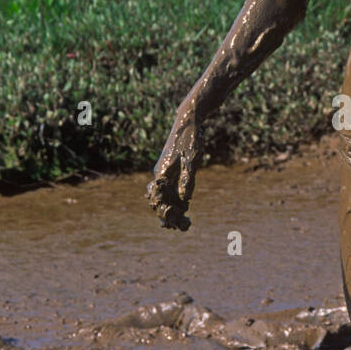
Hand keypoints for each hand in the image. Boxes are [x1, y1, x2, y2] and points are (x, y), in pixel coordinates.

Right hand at [146, 107, 203, 230]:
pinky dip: (177, 200)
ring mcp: (166, 172)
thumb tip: (185, 199)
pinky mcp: (173, 170)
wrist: (188, 121)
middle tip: (183, 228)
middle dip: (169, 215)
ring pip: (166, 196)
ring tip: (184, 223)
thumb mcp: (192, 161)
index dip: (165, 214)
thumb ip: (188, 180)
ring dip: (173, 210)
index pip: (158, 200)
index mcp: (162, 174)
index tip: (176, 224)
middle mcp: (161, 175)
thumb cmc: (190, 140)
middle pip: (161, 201)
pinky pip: (172, 189)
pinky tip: (185, 209)